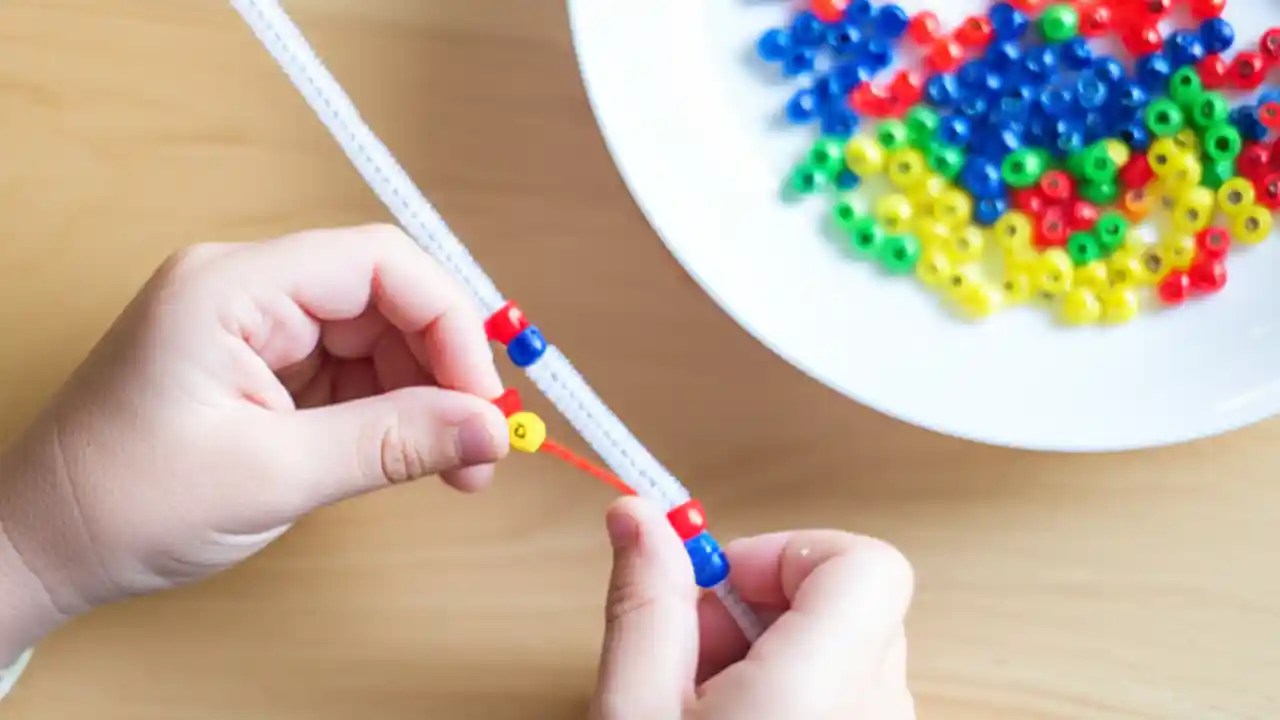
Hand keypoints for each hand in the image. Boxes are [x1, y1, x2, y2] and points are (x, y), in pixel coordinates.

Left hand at [0, 224, 509, 659]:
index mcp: (232, 288)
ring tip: (450, 464)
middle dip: (442, 367)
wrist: (41, 547)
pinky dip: (388, 412)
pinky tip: (407, 453)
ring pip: (374, 337)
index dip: (448, 322)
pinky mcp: (258, 365)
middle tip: (480, 444)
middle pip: (383, 298)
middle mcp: (245, 291)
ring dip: (422, 396)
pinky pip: (348, 371)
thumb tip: (488, 430)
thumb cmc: (122, 503)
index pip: (377, 263)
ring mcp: (251, 327)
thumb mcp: (273, 476)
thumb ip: (390, 444)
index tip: (482, 398)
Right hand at [590, 498, 914, 719]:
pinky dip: (793, 696)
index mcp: (823, 689)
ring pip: (844, 654)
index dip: (786, 552)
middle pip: (846, 603)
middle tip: (690, 655)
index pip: (862, 562)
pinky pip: (850, 698)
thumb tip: (640, 518)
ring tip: (704, 705)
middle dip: (759, 608)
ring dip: (770, 657)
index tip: (720, 580)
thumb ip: (644, 606)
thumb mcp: (634, 713)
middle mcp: (876, 712)